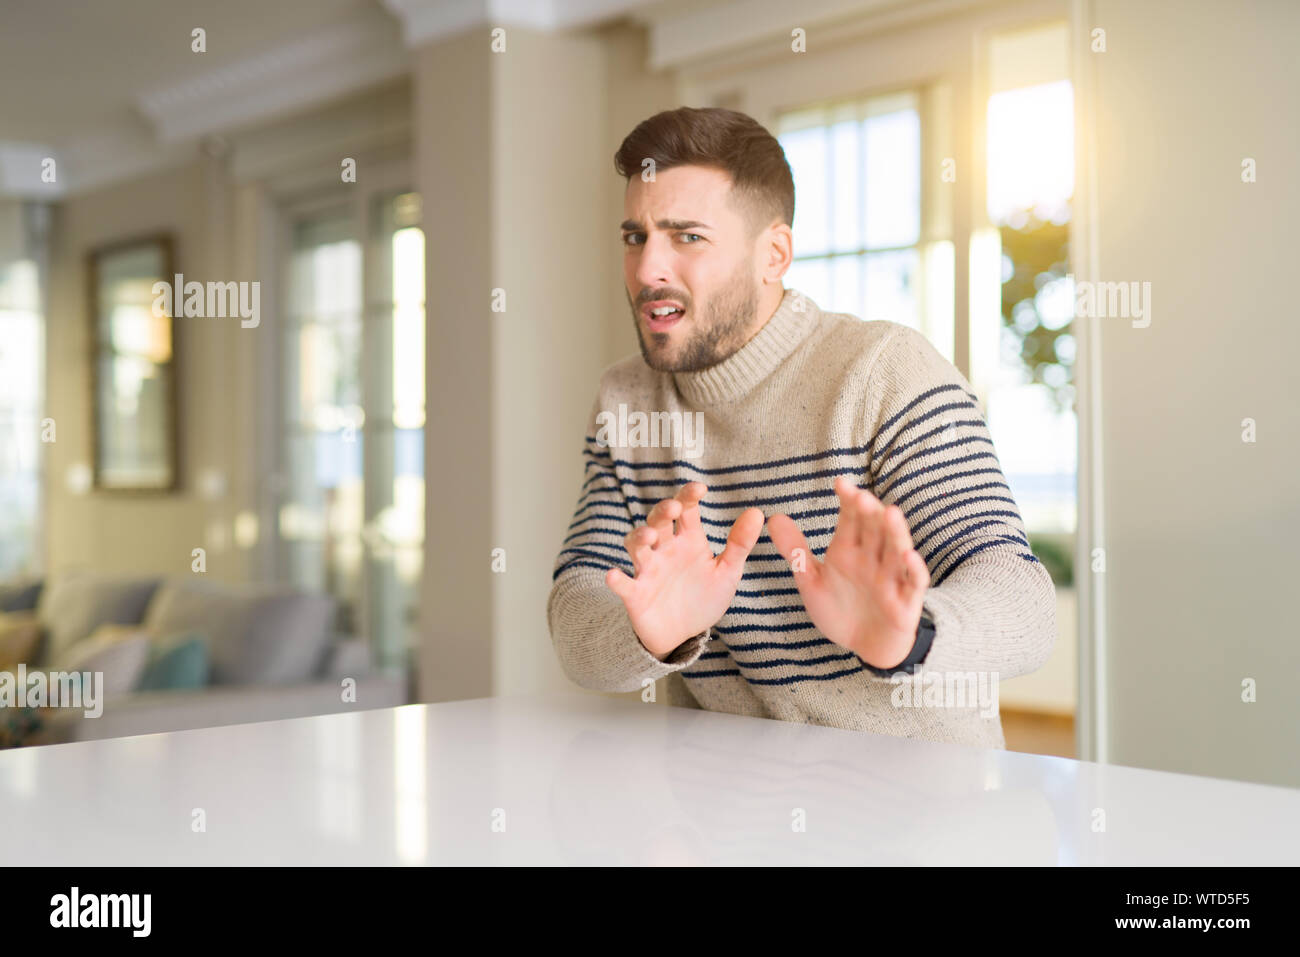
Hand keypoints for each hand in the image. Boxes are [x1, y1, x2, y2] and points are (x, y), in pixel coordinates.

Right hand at [606, 482, 763, 659]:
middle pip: (658, 521)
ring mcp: (648, 570)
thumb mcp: (727, 572)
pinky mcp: (635, 594)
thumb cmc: (704, 597)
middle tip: (673, 508)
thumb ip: (739, 544)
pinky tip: (614, 576)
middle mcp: (665, 549)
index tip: (700, 489)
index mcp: (688, 540)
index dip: (689, 496)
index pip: (686, 510)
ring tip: (649, 536)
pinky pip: (623, 584)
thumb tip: (758, 512)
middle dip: (663, 512)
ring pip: (637, 546)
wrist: (684, 635)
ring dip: (639, 537)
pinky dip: (616, 580)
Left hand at [767, 476, 930, 667]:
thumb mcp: (812, 581)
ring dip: (895, 532)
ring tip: (890, 513)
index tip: (840, 483)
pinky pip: (914, 582)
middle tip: (860, 497)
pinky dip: (914, 569)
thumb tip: (773, 517)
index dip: (848, 501)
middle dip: (869, 514)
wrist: (865, 646)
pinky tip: (909, 556)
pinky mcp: (906, 601)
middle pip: (874, 530)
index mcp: (849, 550)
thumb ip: (795, 551)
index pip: (851, 519)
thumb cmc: (841, 610)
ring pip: (896, 550)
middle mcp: (872, 559)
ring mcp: (892, 578)